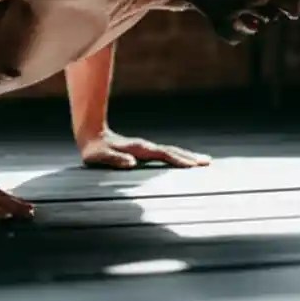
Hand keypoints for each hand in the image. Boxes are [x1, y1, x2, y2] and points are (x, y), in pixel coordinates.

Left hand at [80, 130, 211, 168]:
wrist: (91, 134)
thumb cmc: (94, 150)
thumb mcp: (100, 156)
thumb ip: (114, 159)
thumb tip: (131, 163)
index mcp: (139, 149)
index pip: (163, 154)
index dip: (178, 160)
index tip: (193, 165)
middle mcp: (146, 147)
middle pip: (172, 151)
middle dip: (190, 157)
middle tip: (208, 162)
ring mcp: (146, 148)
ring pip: (170, 151)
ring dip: (187, 156)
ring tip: (203, 161)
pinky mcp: (144, 151)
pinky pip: (165, 154)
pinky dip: (177, 157)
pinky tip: (183, 162)